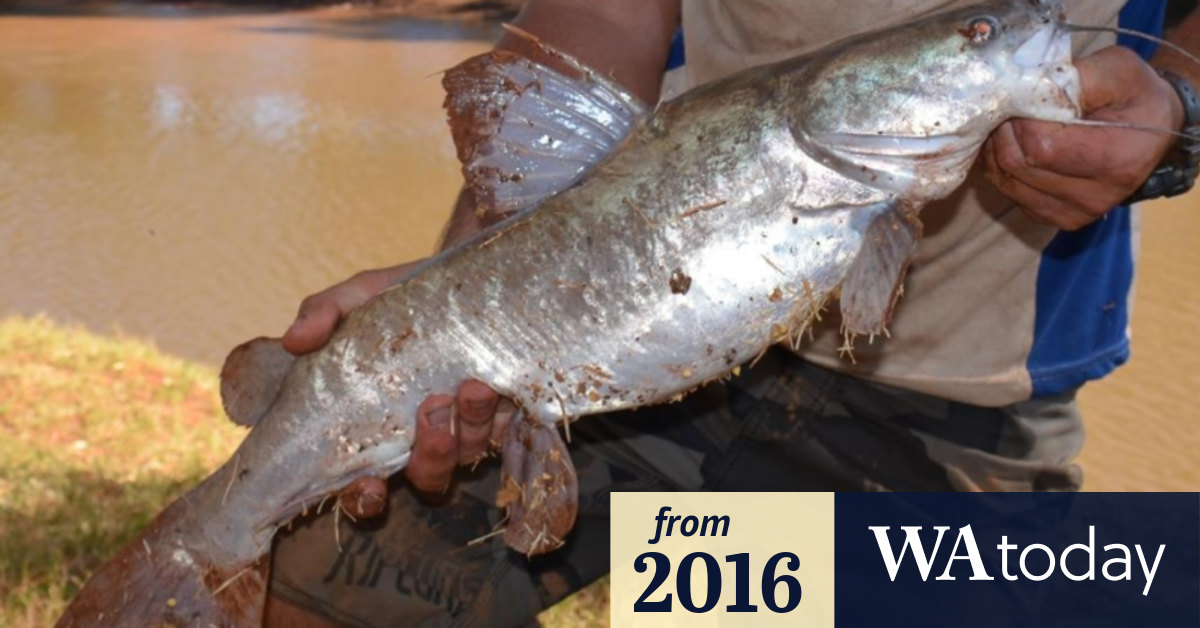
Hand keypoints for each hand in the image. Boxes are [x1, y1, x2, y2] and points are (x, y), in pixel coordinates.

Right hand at [282, 263, 514, 513]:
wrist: (470, 277)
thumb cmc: (405, 296)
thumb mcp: (361, 297)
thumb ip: (325, 314)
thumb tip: (293, 341)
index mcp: (377, 426)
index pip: (364, 486)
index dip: (365, 498)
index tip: (369, 487)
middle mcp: (421, 439)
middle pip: (426, 478)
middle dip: (431, 456)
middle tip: (433, 411)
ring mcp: (466, 430)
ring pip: (467, 454)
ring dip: (468, 426)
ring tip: (473, 387)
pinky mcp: (503, 414)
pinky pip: (502, 431)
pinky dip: (498, 414)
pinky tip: (497, 386)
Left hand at [984, 46, 1184, 229]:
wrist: (1156, 129)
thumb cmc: (1135, 95)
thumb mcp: (1118, 69)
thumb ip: (1073, 78)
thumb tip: (1025, 92)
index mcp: (1115, 159)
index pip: (1039, 145)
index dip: (1020, 117)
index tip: (1023, 95)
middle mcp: (1095, 197)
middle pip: (1017, 164)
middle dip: (1004, 130)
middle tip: (1012, 106)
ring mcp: (1075, 213)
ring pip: (1005, 181)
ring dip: (998, 148)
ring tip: (1014, 123)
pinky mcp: (1059, 218)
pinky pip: (1010, 193)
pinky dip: (1002, 167)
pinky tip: (1019, 146)